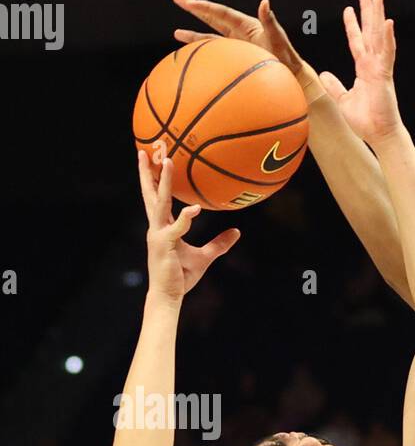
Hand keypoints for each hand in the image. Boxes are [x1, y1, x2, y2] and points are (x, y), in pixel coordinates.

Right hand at [138, 151, 239, 301]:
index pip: (156, 198)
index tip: (152, 160)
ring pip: (161, 203)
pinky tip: (196, 209)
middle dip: (148, 171)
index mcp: (162, 227)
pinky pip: (176, 228)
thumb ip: (219, 243)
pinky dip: (185, 218)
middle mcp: (156, 227)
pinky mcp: (165, 246)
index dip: (154, 179)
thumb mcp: (205, 257)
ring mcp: (158, 235)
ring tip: (169, 162)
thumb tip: (237, 232)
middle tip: (146, 149)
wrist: (169, 296)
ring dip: (165, 182)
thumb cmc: (182, 276)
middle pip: (150, 194)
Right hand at [172, 0, 310, 85]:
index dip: (206, 7)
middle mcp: (239, 33)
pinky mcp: (236, 58)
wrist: (291, 75)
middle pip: (213, 18)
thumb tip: (265, 2)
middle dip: (195, 8)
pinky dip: (204, 54)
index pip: (222, 13)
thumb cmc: (286, 57)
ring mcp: (236, 46)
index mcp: (247, 25)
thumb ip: (270, 21)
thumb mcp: (278, 39)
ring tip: (176, 33)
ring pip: (211, 38)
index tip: (190, 2)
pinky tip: (192, 57)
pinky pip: (216, 55)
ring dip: (194, 36)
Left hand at [318, 0, 400, 145]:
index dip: (353, 25)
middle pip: (370, 33)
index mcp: (364, 70)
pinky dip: (388, 38)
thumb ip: (335, 86)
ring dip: (378, 16)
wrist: (379, 134)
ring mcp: (380, 68)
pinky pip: (387, 53)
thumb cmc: (365, 121)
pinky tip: (388, 22)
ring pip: (379, 36)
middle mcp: (373, 65)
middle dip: (368, 12)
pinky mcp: (385, 75)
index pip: (357, 42)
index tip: (349, 9)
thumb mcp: (343, 100)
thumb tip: (324, 74)